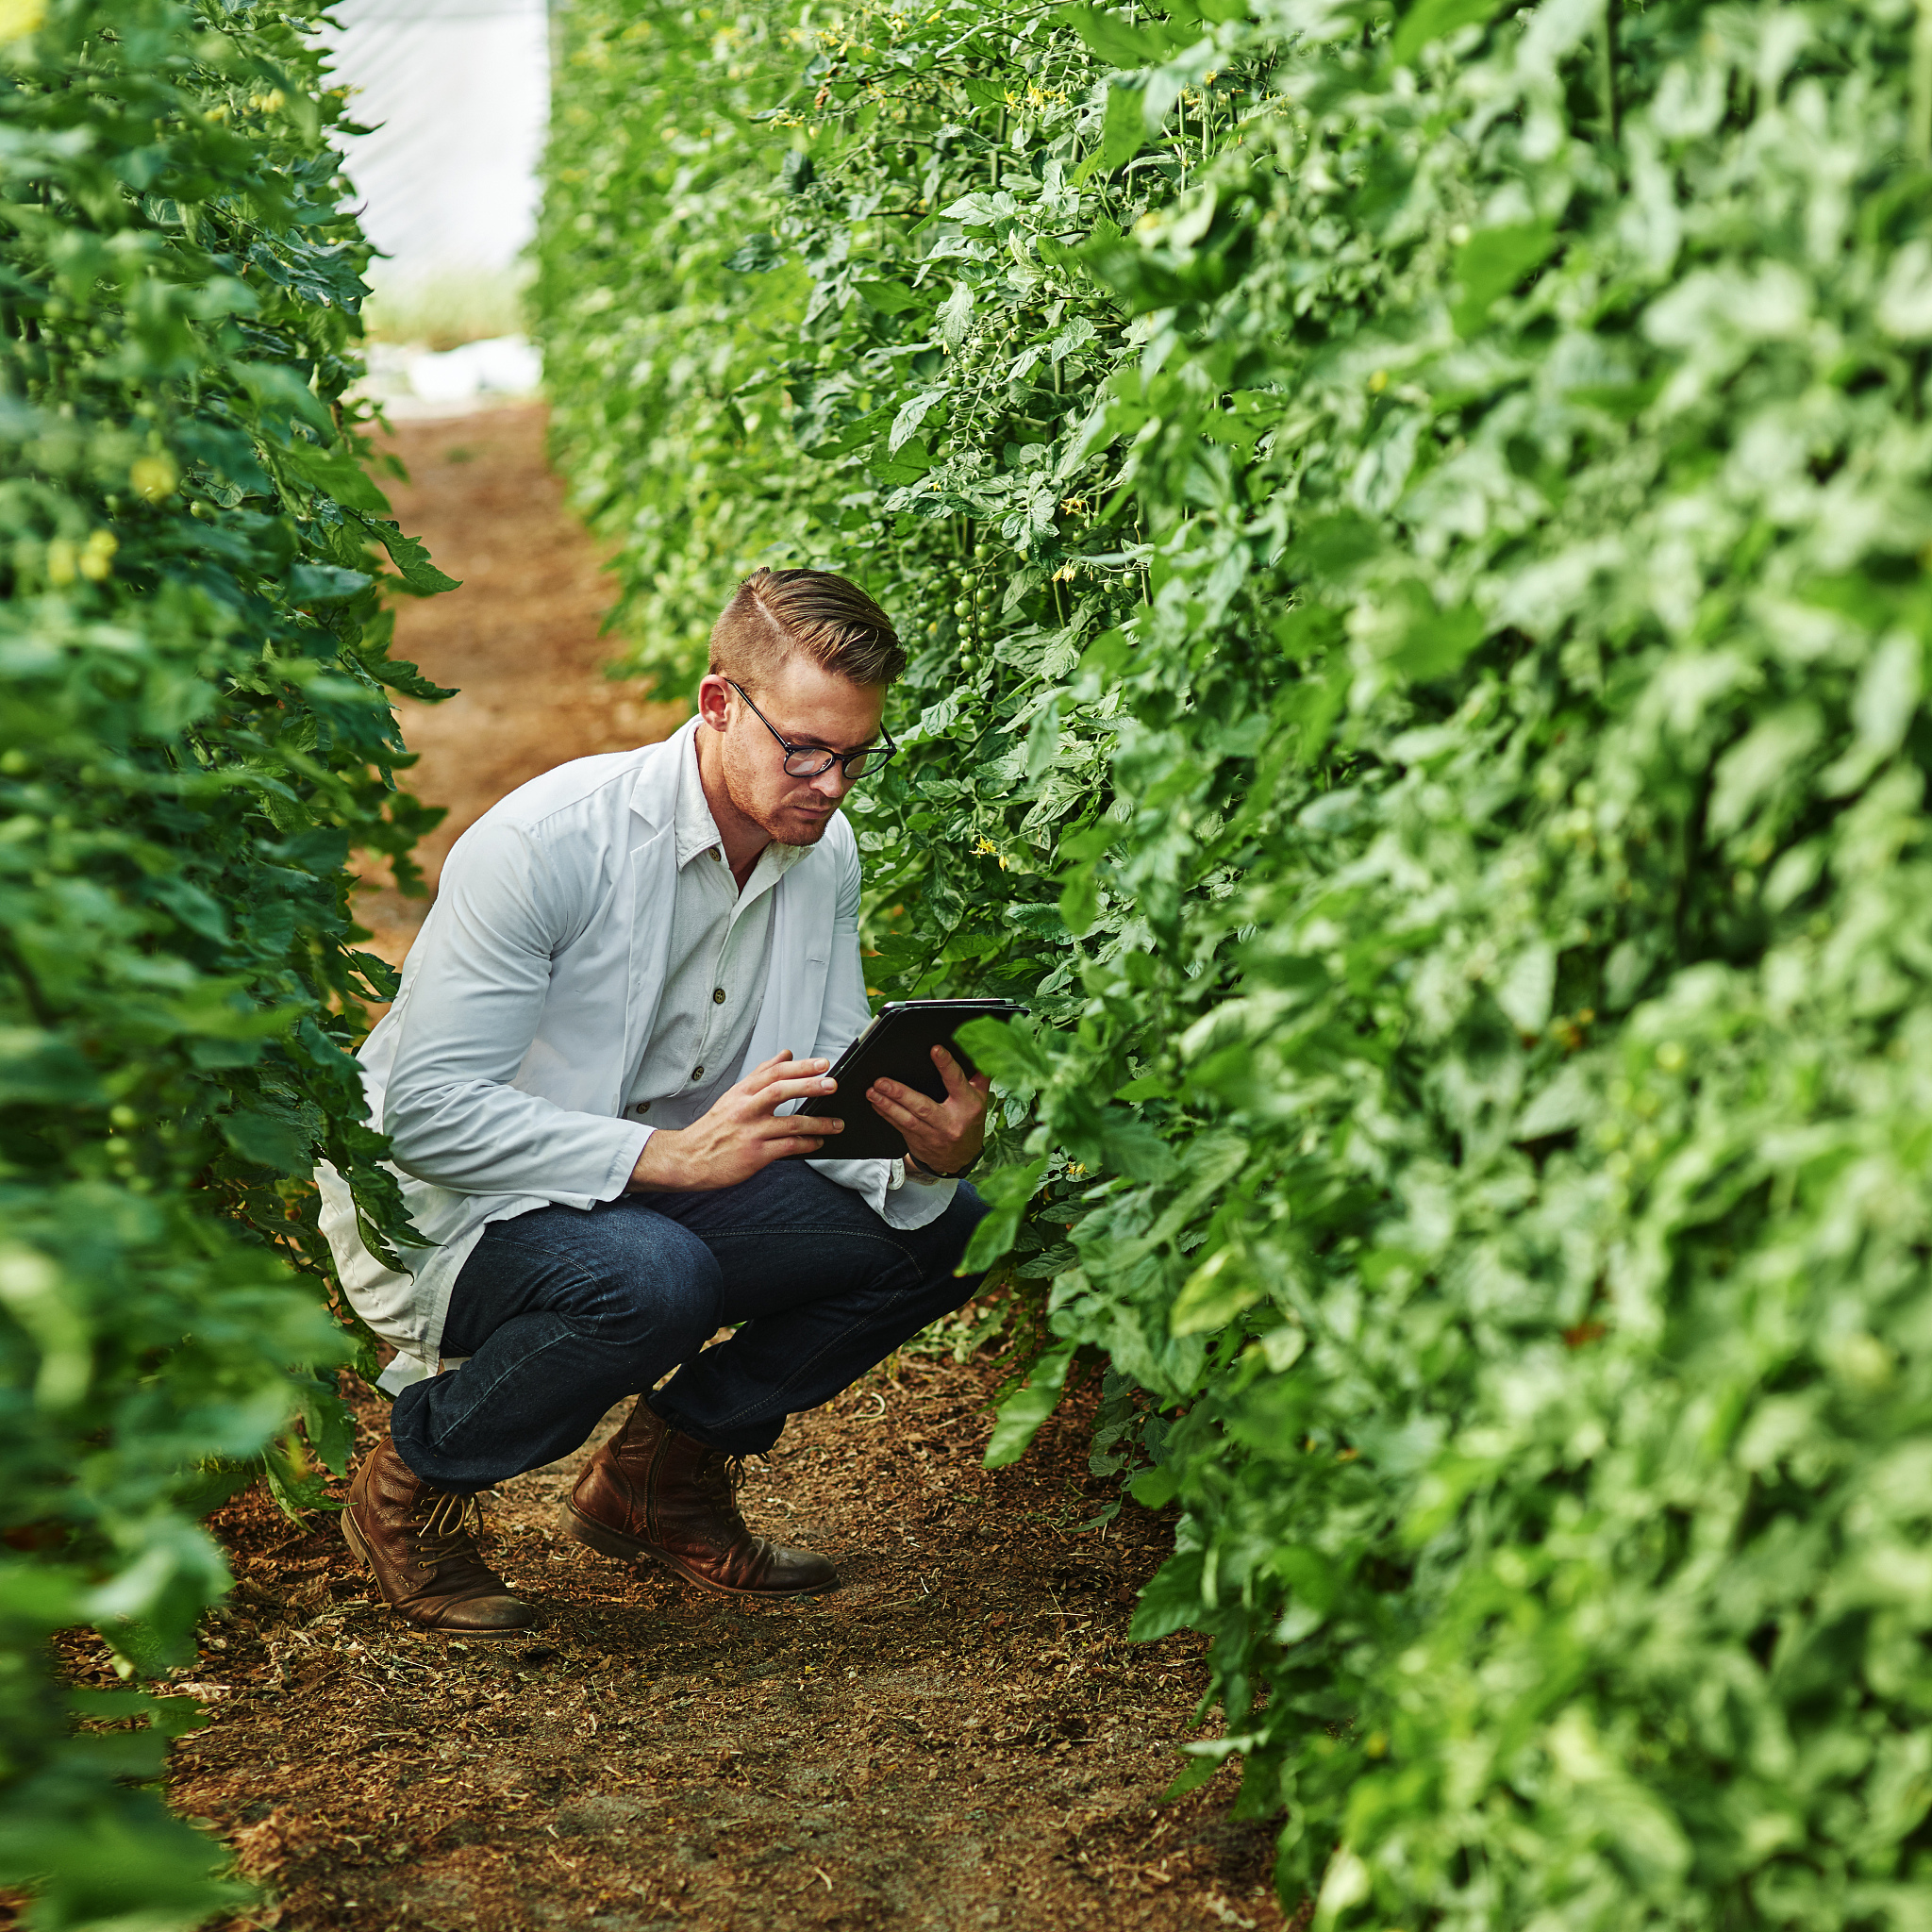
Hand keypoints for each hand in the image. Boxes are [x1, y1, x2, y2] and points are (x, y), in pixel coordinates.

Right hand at [627, 1050, 842, 1191]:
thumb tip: (786, 1053)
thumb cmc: (715, 1127)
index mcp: (742, 1092)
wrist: (689, 1158)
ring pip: (791, 1123)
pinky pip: (788, 1147)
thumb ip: (762, 1074)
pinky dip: (807, 1144)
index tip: (823, 1063)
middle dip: (810, 1086)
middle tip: (832, 1084)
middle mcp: (746, 1109)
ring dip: (818, 1123)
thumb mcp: (734, 1095)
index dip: (800, 1066)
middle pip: (781, 1091)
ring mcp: (751, 1132)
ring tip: (837, 1123)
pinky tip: (818, 1142)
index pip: (774, 1072)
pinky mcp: (755, 1155)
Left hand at [866, 1044, 990, 1177]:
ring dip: (887, 1105)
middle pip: (923, 1106)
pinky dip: (886, 1114)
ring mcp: (933, 1134)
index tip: (935, 1050)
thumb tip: (977, 1052)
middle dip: (900, 1093)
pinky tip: (876, 1104)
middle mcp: (949, 1121)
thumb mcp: (980, 1099)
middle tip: (882, 1081)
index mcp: (967, 1106)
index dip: (946, 1065)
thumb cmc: (969, 1122)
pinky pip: (899, 1127)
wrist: (961, 1159)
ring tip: (873, 1091)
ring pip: (907, 1119)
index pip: (956, 1082)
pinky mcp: (918, 1141)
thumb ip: (978, 1076)